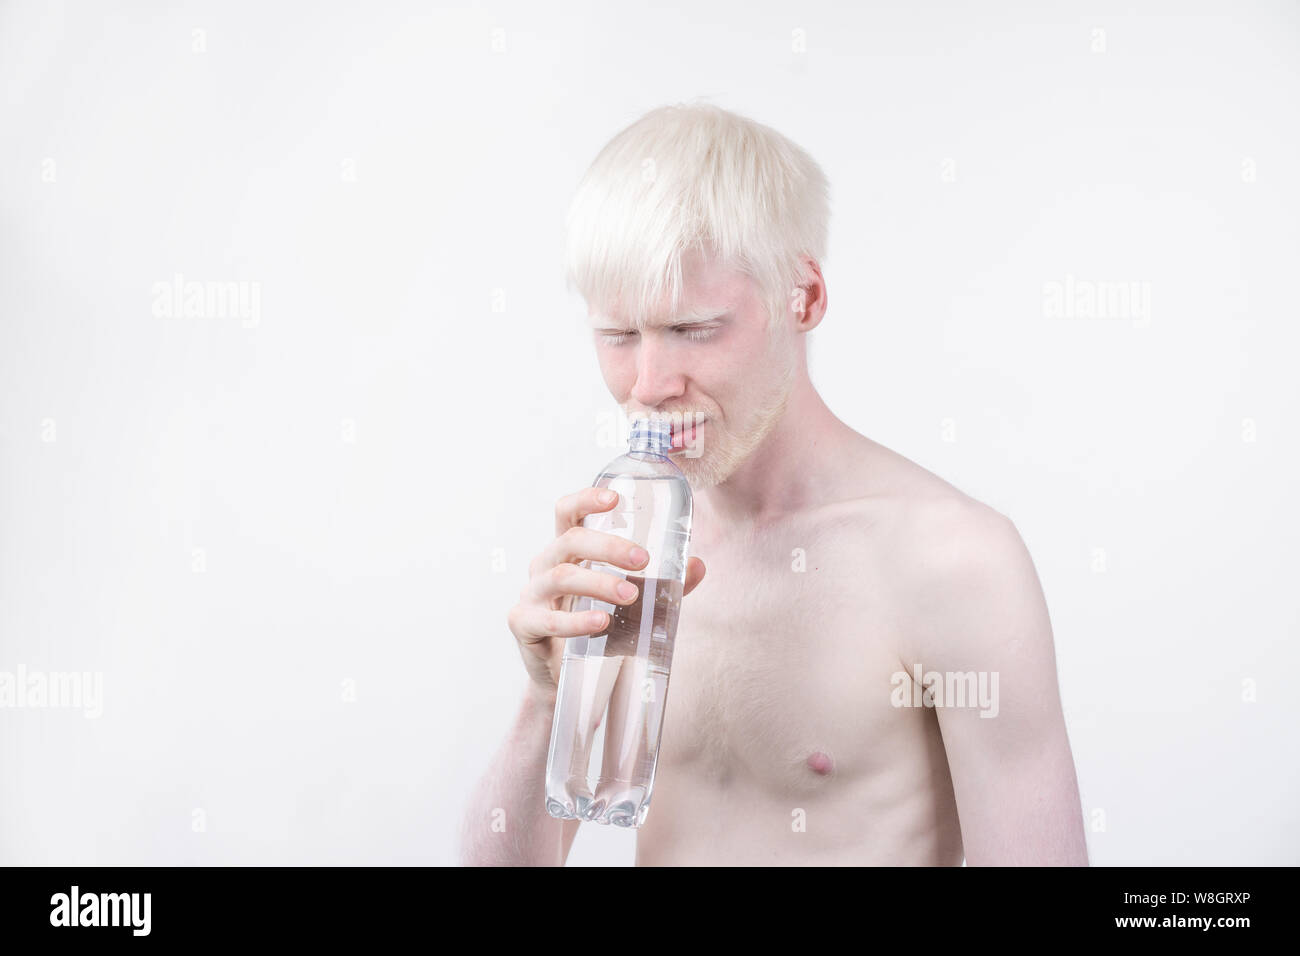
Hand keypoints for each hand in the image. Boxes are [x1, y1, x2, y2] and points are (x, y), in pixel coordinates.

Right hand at [507, 486, 706, 702]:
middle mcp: (544, 566)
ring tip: (629, 595)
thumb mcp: (632, 603)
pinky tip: (599, 622)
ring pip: (560, 576)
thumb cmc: (597, 627)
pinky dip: (576, 621)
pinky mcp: (523, 625)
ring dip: (598, 582)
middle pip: (569, 540)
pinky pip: (548, 620)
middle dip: (608, 546)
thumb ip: (663, 585)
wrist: (566, 679)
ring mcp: (531, 594)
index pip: (567, 513)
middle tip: (643, 560)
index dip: (586, 500)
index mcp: (566, 551)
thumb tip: (698, 565)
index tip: (614, 499)